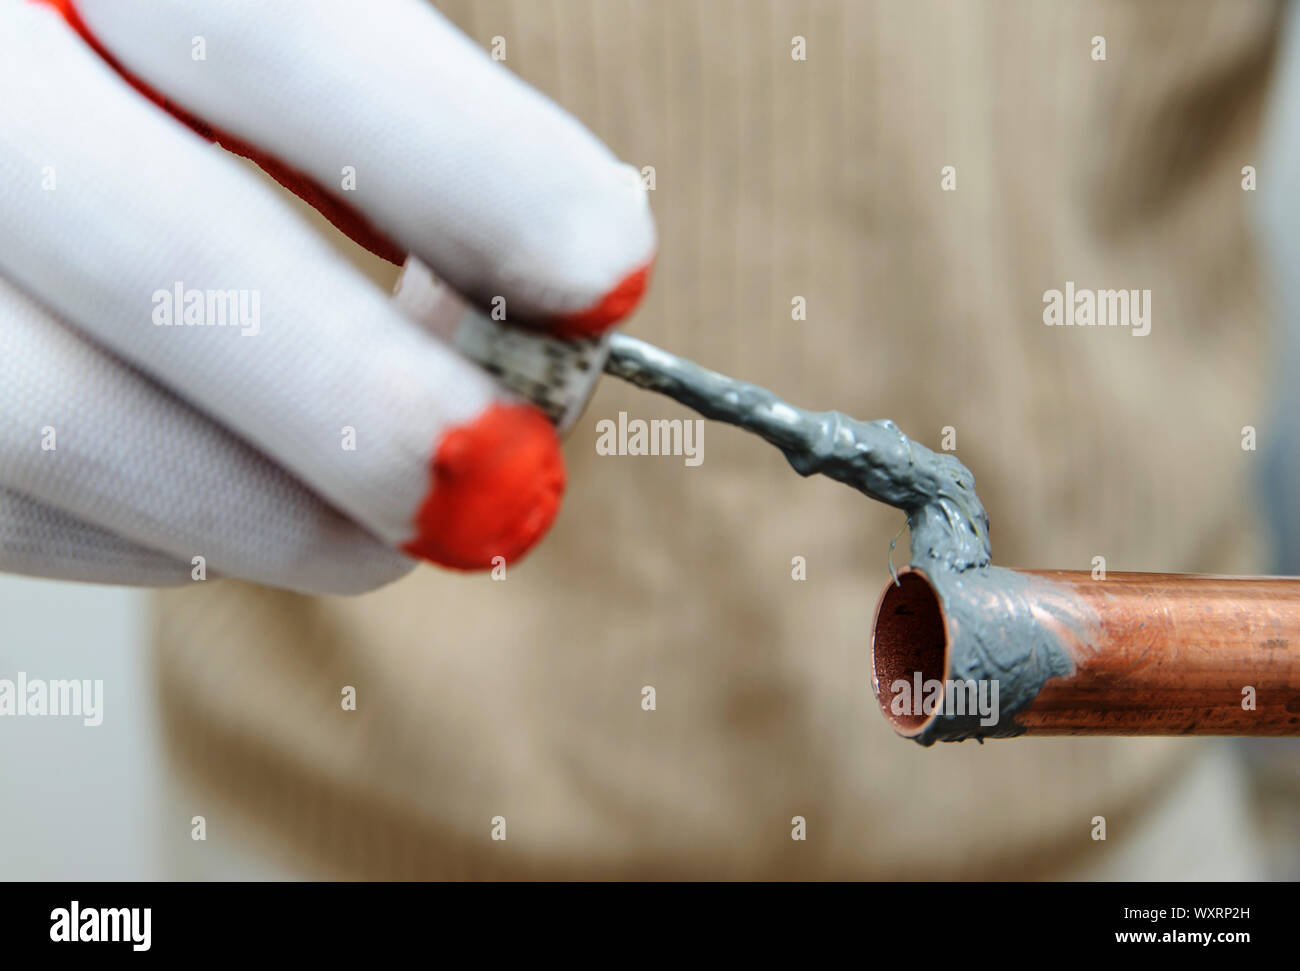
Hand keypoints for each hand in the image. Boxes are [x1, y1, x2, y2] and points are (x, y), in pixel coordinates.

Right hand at [0, 0, 654, 592]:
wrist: (22, 121)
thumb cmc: (178, 81)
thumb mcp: (261, 24)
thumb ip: (395, 118)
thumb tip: (579, 279)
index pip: (269, 24)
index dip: (463, 167)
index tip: (607, 273)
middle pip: (158, 251)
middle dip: (367, 400)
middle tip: (513, 481)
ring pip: (49, 420)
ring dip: (275, 507)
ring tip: (407, 516)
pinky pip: (8, 500)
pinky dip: (169, 529)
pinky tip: (256, 497)